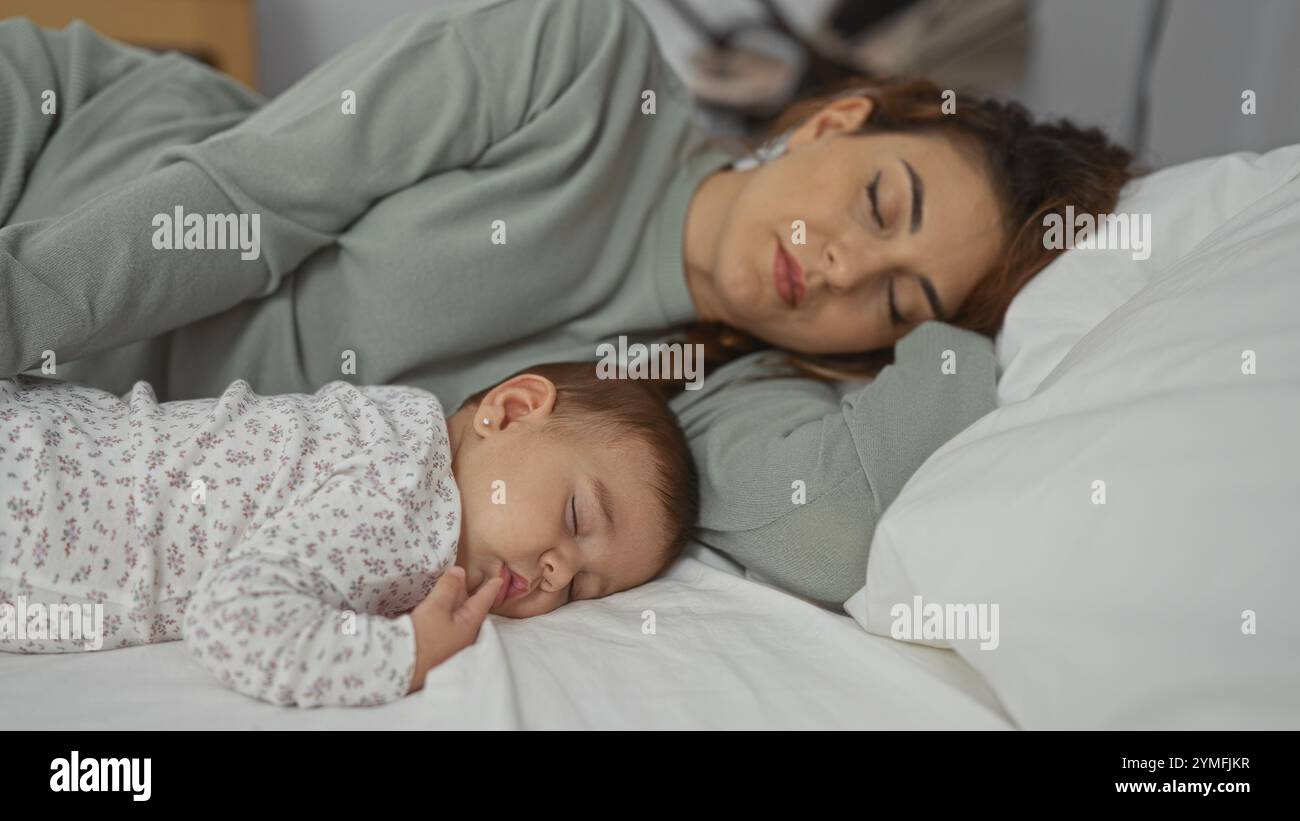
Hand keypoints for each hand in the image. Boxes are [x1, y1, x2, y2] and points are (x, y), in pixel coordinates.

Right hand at [407, 566, 502, 692]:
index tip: (499, 580)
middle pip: (469, 609)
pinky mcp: (436, 648)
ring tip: (450, 588)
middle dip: (468, 593)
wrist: (401, 666)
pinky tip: (435, 608)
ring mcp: (450, 644)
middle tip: (467, 578)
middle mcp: (463, 636)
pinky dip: (443, 613)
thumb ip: (448, 587)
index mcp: (469, 626)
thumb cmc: (424, 636)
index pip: (483, 602)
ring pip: (456, 617)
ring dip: (454, 602)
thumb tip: (459, 571)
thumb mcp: (437, 606)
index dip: (489, 588)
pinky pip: (444, 625)